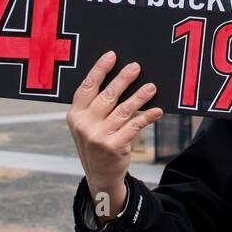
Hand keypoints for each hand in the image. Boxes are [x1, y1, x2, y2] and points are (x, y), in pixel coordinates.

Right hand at [66, 51, 162, 223]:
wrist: (100, 176)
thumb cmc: (96, 143)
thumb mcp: (85, 126)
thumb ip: (93, 106)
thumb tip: (116, 78)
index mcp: (74, 115)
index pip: (87, 87)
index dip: (99, 70)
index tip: (111, 56)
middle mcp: (84, 125)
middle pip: (107, 96)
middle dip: (123, 79)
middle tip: (136, 67)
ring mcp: (98, 136)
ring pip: (123, 110)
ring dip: (140, 97)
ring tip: (152, 87)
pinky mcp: (113, 146)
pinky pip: (134, 126)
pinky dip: (147, 117)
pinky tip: (157, 111)